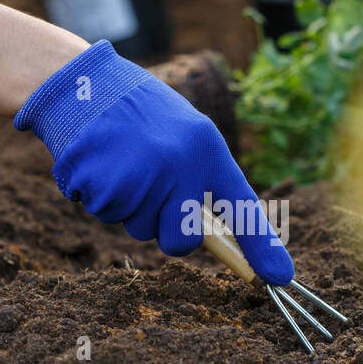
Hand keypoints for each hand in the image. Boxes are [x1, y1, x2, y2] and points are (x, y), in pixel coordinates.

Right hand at [15, 41, 293, 284]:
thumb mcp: (186, 135)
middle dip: (168, 231)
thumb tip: (224, 238)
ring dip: (129, 207)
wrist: (84, 85)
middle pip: (182, 241)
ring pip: (140, 230)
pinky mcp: (102, 186)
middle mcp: (179, 165)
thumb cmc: (143, 117)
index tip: (278, 278)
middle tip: (155, 191)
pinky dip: (99, 196)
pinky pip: (106, 215)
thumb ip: (205, 182)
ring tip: (123, 162)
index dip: (261, 247)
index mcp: (206, 148)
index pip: (241, 207)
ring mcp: (140, 177)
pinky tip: (101, 163)